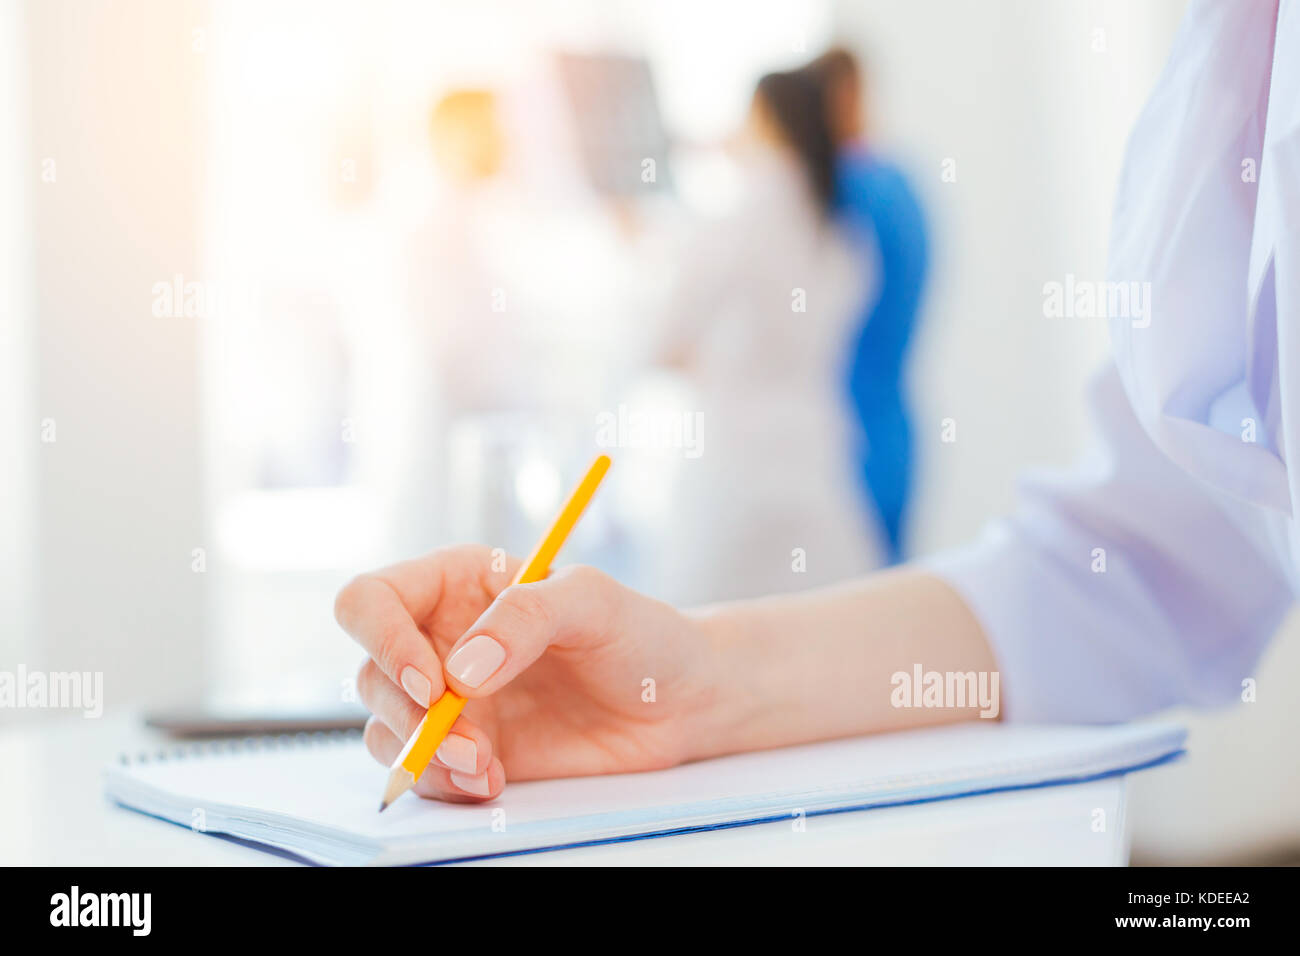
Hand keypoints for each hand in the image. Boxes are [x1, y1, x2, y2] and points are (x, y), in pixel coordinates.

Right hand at [334, 545, 714, 802]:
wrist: (678, 701)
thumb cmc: (638, 633)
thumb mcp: (593, 601)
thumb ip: (527, 616)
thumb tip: (459, 672)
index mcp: (455, 582)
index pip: (371, 600)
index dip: (383, 641)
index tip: (434, 685)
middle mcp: (439, 638)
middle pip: (371, 675)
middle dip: (411, 718)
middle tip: (471, 743)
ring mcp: (449, 698)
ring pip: (385, 730)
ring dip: (425, 757)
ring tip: (488, 768)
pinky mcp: (466, 747)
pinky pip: (421, 772)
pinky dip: (445, 783)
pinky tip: (494, 780)